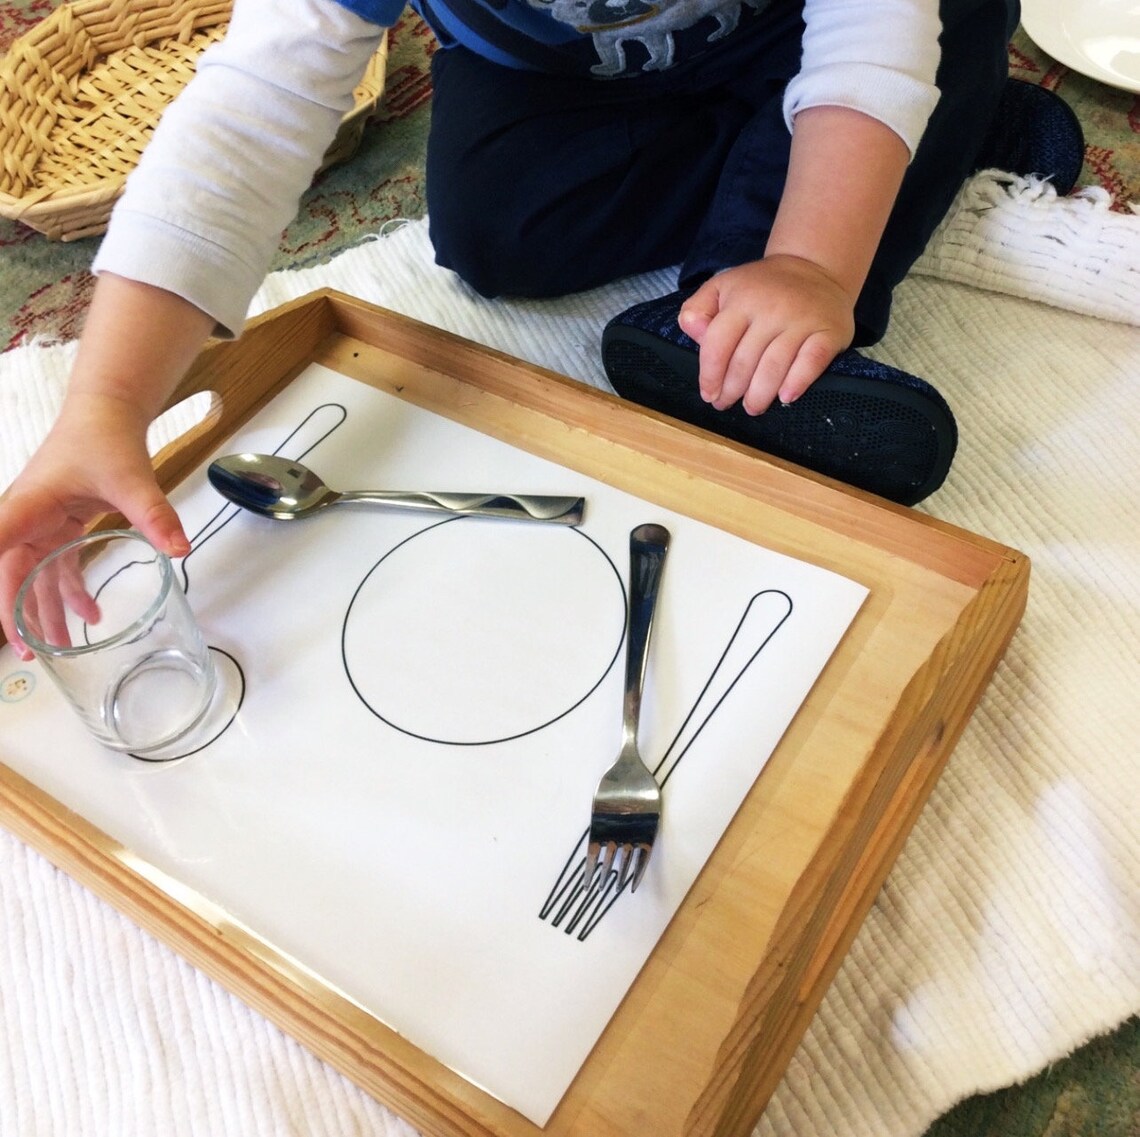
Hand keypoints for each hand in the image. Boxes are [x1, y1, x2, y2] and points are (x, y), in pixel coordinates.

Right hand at [0, 392, 188, 657]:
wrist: (107, 412)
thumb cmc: (105, 439)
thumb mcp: (132, 480)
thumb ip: (154, 515)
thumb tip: (180, 550)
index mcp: (27, 508)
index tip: (6, 626)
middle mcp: (24, 520)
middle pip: (11, 576)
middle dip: (21, 617)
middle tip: (35, 656)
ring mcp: (38, 525)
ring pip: (34, 577)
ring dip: (46, 612)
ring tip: (61, 648)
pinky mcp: (57, 526)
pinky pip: (56, 567)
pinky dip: (69, 592)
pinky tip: (90, 615)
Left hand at [677, 255, 855, 415]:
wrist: (814, 268)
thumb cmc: (761, 287)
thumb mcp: (722, 287)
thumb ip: (698, 309)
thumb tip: (694, 333)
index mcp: (742, 299)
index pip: (717, 344)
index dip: (710, 375)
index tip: (709, 394)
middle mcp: (772, 309)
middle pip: (745, 361)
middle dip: (732, 390)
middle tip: (727, 404)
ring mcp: (802, 321)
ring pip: (774, 366)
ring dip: (759, 395)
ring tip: (752, 407)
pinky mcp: (828, 332)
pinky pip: (812, 362)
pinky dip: (797, 383)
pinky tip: (785, 397)